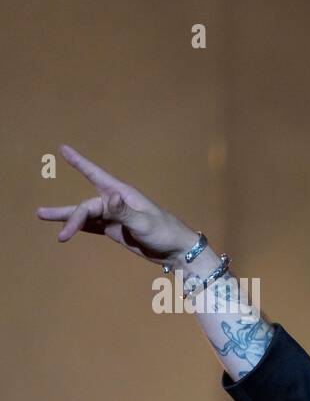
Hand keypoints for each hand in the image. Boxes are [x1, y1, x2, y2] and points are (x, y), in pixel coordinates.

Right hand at [35, 144, 197, 266]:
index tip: (63, 149)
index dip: (80, 162)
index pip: (96, 175)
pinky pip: (91, 226)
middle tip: (63, 234)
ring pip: (84, 215)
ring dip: (66, 217)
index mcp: (123, 195)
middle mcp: (115, 203)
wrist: (177, 251)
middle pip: (86, 206)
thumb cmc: (166, 233)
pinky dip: (78, 227)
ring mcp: (113, 217)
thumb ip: (124, 212)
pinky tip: (65, 229)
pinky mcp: (114, 230)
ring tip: (41, 215)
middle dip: (72, 218)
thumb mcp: (145, 223)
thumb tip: (109, 197)